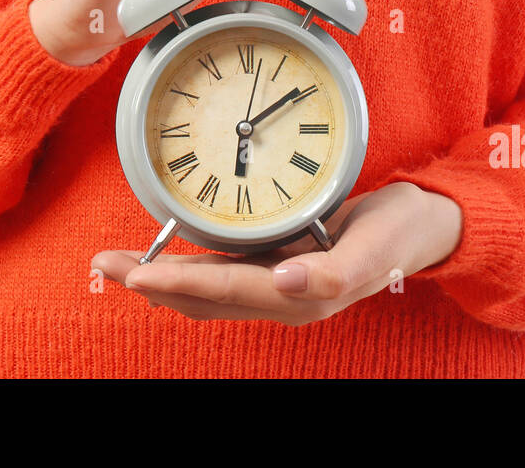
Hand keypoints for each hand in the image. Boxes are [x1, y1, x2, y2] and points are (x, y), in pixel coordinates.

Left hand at [91, 182, 462, 324]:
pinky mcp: (275, 264)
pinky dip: (185, 267)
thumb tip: (288, 283)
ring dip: (160, 277)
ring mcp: (276, 283)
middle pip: (201, 296)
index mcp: (302, 295)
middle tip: (106, 263)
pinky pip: (219, 272)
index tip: (140, 275)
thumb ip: (336, 271)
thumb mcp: (378, 246)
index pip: (226, 289)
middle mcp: (282, 295)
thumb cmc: (399, 233)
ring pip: (204, 288)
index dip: (180, 283)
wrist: (418, 227)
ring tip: (119, 262)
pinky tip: (164, 257)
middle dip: (151, 282)